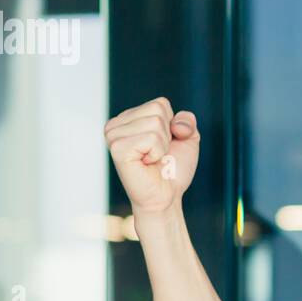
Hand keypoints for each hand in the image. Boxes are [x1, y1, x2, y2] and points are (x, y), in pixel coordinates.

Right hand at [103, 97, 200, 214]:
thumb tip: (177, 124)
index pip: (160, 103)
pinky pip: (151, 138)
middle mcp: (116, 124)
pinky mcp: (117, 148)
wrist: (166, 197)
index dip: (172, 126)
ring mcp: (113, 135)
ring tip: (152, 160)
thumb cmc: (173, 169)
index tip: (164, 145)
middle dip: (167, 135)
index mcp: (128, 118)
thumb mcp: (188, 139)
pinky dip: (156, 152)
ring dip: (162, 145)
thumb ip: (187, 121)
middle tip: (158, 155)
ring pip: (155, 123)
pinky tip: (146, 164)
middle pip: (157, 110)